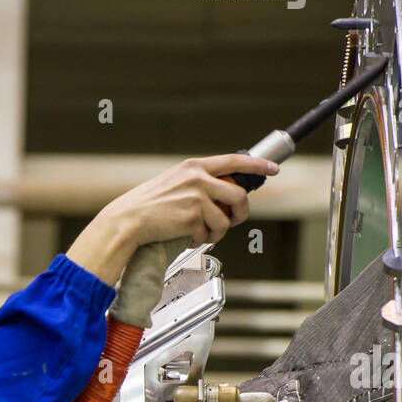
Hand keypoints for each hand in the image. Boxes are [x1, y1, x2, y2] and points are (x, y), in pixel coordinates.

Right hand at [112, 153, 277, 246]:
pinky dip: (201, 240)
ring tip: (201, 234)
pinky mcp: (193, 218)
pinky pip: (209, 234)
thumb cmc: (146, 205)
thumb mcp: (174, 182)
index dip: (257, 165)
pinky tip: (186, 237)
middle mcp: (198, 179)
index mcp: (194, 166)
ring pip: (226, 219)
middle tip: (233, 220)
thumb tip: (222, 196)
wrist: (128, 220)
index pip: (234, 161)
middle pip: (238, 195)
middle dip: (240, 212)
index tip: (272, 168)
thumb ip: (198, 184)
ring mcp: (197, 198)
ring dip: (218, 232)